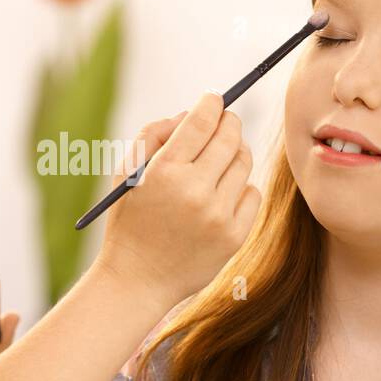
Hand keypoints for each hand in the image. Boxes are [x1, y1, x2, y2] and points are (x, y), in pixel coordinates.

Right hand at [94, 91, 259, 303]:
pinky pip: (252, 194)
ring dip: (235, 153)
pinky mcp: (234, 236)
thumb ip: (154, 135)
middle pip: (230, 137)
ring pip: (244, 163)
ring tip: (220, 161)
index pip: (202, 121)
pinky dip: (240, 188)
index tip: (214, 100)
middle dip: (229, 122)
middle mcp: (194, 191)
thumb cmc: (130, 220)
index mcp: (165, 171)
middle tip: (225, 122)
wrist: (137, 280)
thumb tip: (191, 114)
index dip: (212, 103)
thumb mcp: (127, 173)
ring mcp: (218, 215)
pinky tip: (222, 195)